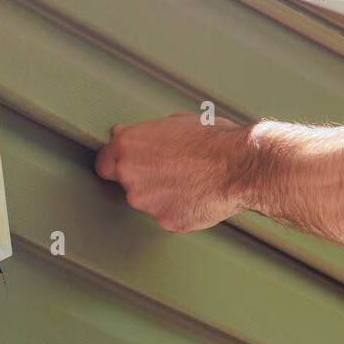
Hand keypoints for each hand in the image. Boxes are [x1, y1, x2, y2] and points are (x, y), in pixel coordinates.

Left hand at [94, 113, 246, 231]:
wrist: (241, 166)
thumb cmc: (213, 139)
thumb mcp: (174, 123)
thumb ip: (143, 134)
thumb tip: (122, 133)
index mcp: (127, 146)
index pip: (103, 162)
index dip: (116, 164)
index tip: (126, 165)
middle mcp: (129, 175)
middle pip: (124, 182)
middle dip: (140, 178)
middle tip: (169, 170)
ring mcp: (145, 201)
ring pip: (146, 200)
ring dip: (161, 194)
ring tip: (190, 180)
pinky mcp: (164, 221)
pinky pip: (166, 215)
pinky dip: (178, 208)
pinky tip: (197, 195)